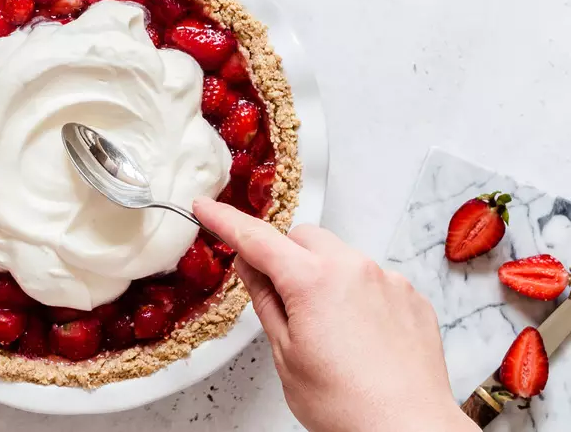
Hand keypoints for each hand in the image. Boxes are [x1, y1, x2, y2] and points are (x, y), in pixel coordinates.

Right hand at [193, 197, 476, 431]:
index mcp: (313, 281)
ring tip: (324, 327)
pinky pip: (373, 278)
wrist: (409, 430)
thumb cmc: (348, 406)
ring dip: (322, 274)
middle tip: (276, 294)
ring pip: (340, 256)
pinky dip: (356, 293)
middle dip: (283, 255)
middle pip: (303, 238)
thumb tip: (251, 268)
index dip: (225, 220)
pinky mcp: (411, 297)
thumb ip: (266, 301)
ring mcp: (387, 280)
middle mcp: (353, 269)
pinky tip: (356, 334)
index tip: (206, 208)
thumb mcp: (286, 354)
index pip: (256, 238)